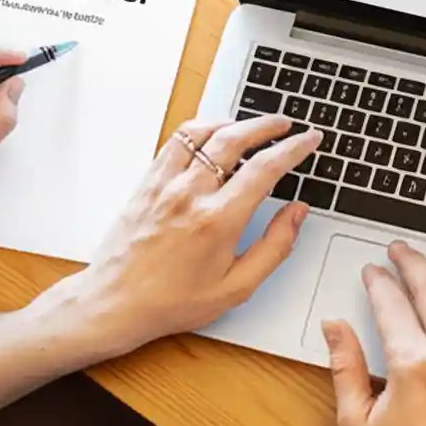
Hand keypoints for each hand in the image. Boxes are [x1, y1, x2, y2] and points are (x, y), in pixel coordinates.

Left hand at [31, 115, 320, 361]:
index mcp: (218, 221)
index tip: (309, 139)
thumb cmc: (173, 301)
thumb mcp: (237, 287)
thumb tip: (297, 213)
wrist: (115, 303)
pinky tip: (213, 133)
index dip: (293, 148)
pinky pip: (176, 141)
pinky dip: (200, 128)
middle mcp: (191, 195)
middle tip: (285, 124)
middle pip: (235, 139)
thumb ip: (274, 247)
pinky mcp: (148, 182)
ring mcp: (165, 184)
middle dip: (266, 125)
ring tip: (252, 125)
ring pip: (203, 132)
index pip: (265, 169)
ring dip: (233, 122)